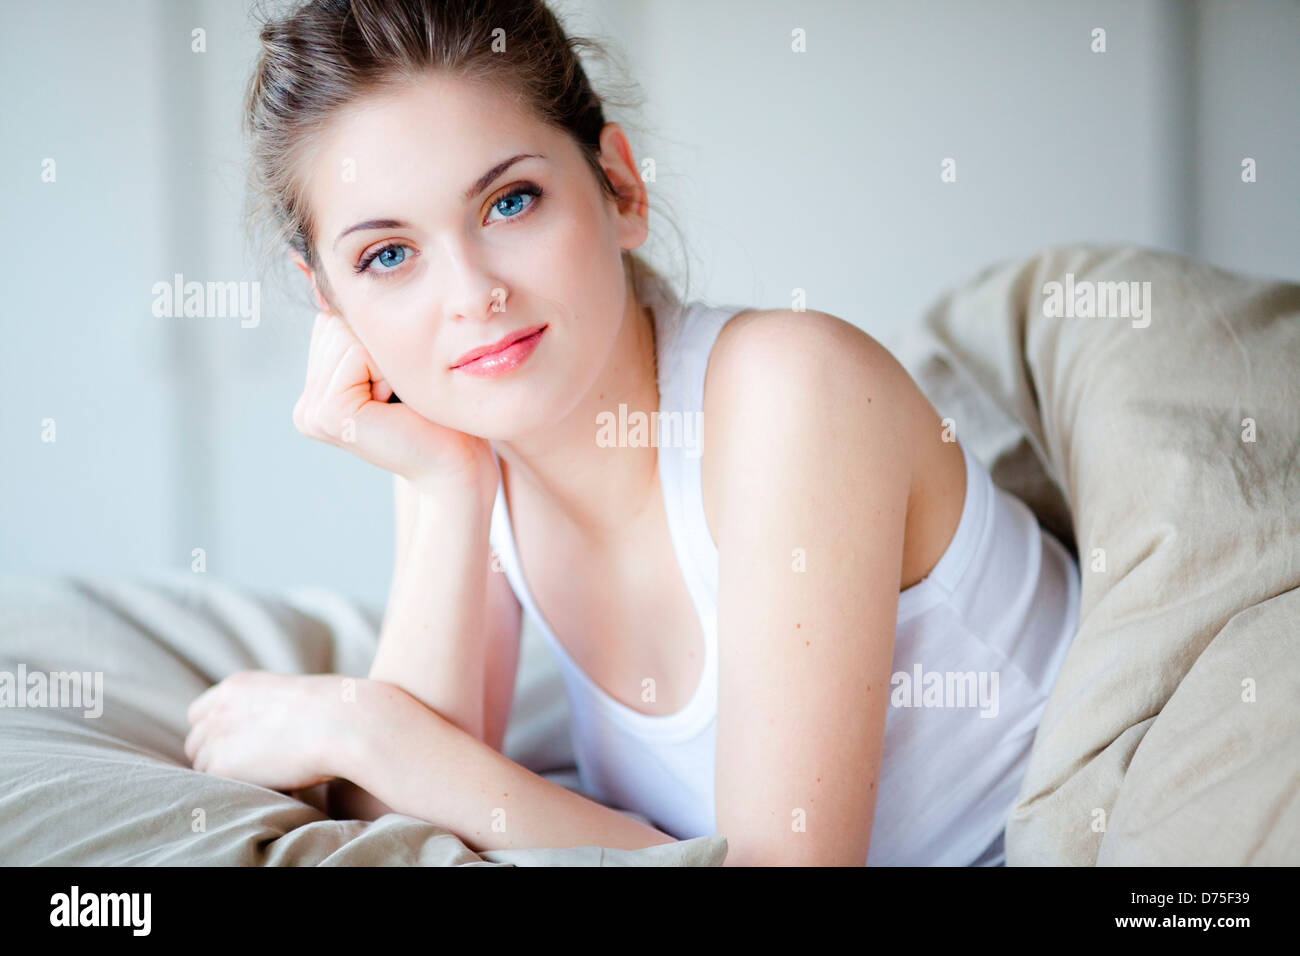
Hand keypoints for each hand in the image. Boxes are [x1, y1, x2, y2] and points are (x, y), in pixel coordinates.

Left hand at [184, 670, 361, 791]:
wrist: (342, 722)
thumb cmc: (336, 710)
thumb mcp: (293, 696)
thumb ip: (269, 709)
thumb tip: (275, 732)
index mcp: (236, 686)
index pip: (200, 714)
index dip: (217, 732)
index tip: (238, 745)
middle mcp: (219, 708)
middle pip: (196, 743)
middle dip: (218, 756)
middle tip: (253, 767)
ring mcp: (216, 737)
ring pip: (204, 767)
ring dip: (229, 775)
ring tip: (268, 776)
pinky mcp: (222, 766)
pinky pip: (218, 786)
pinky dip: (240, 789)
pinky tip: (272, 784)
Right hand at [292, 311, 497, 495]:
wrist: (459, 465)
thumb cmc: (441, 415)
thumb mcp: (400, 361)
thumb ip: (361, 322)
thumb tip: (311, 262)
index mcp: (319, 392)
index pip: (334, 322)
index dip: (378, 339)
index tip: (399, 385)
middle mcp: (307, 405)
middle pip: (335, 325)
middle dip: (379, 347)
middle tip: (403, 395)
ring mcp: (311, 413)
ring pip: (346, 334)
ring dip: (386, 358)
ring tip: (400, 400)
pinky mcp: (327, 415)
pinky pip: (356, 352)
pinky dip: (387, 368)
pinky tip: (397, 404)